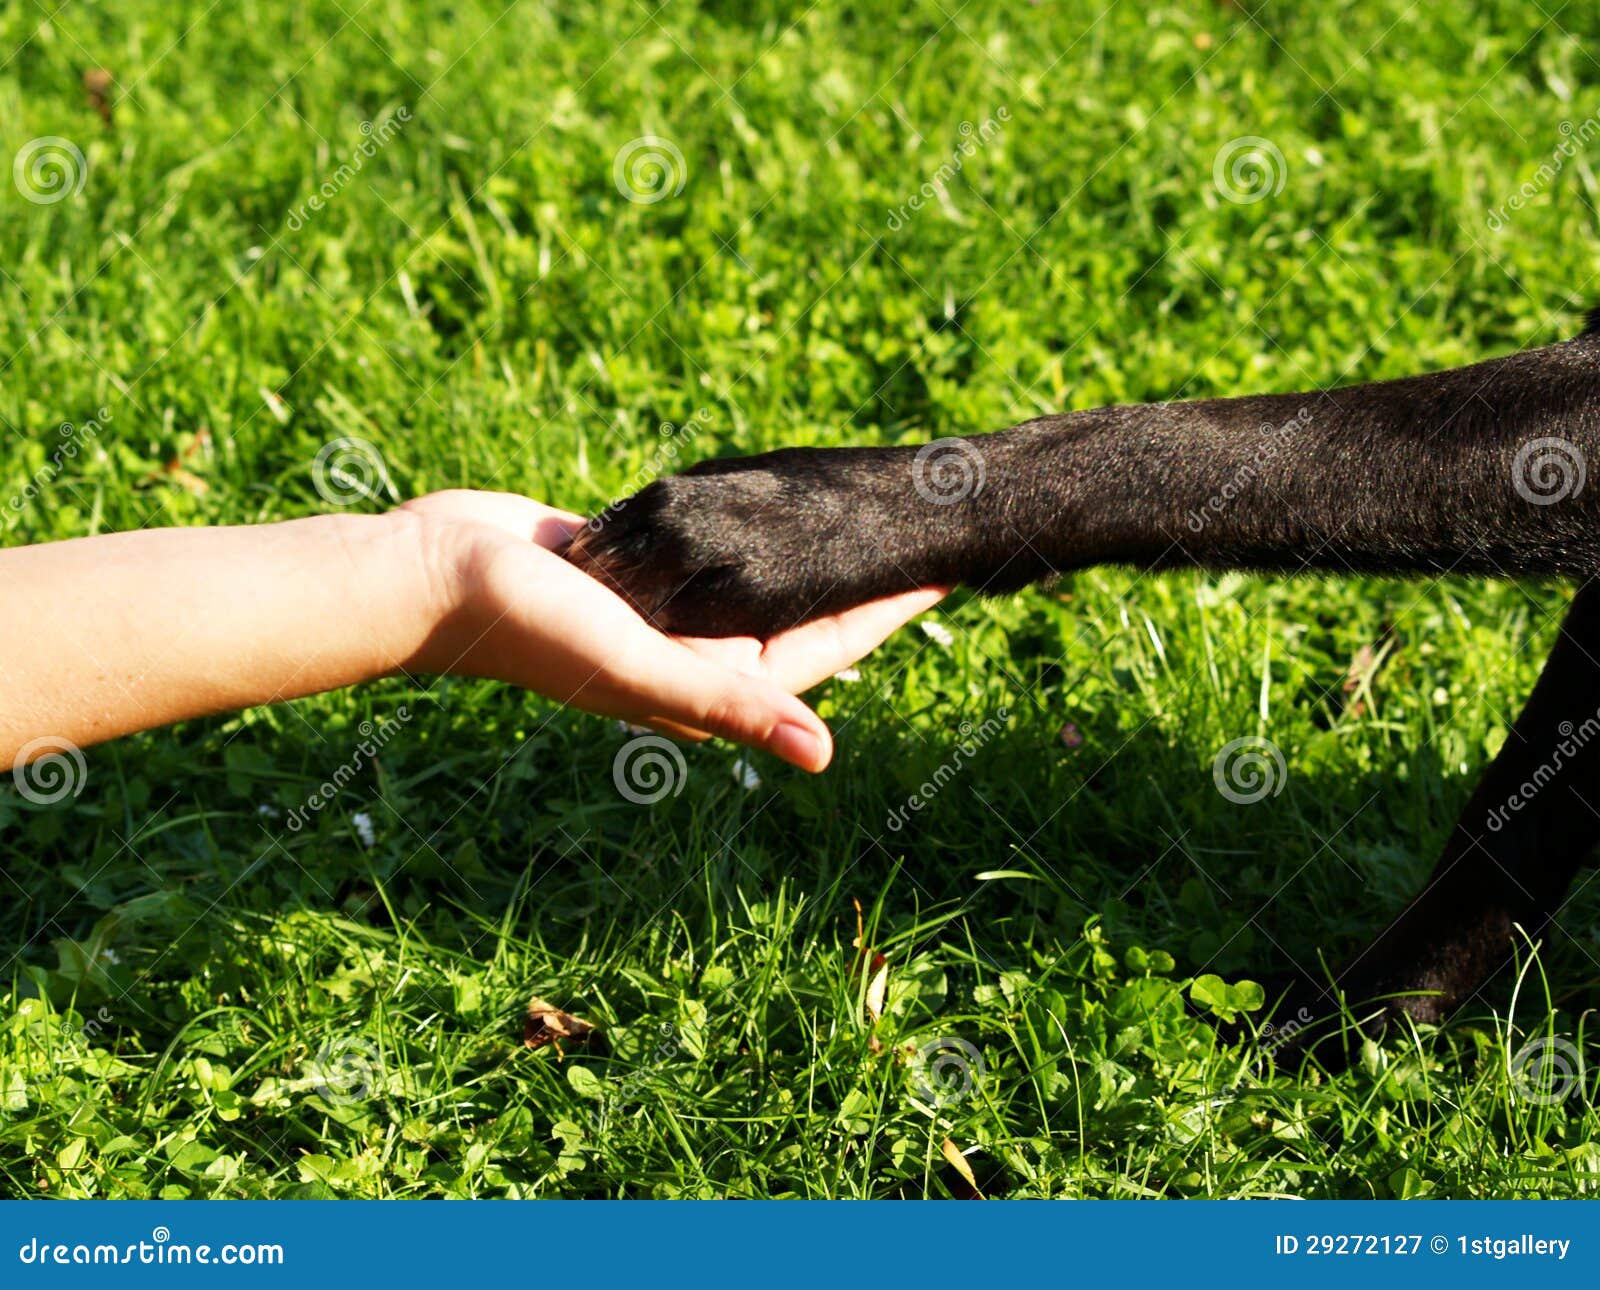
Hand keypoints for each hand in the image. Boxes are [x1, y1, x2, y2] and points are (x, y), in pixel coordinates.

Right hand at [400, 491, 944, 770]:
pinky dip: (749, 533)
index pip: (821, 650)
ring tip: (865, 518)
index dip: (886, 613)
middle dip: (861, 582)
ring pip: (759, 580)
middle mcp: (692, 651)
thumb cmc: (532, 629)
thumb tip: (824, 757)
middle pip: (801, 616)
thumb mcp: (638, 667)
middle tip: (926, 532)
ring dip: (811, 556)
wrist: (433, 579)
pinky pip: (711, 551)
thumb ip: (729, 703)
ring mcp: (661, 610)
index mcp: (706, 680)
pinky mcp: (630, 567)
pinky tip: (776, 508)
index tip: (950, 572)